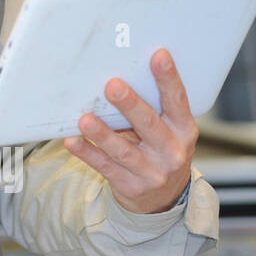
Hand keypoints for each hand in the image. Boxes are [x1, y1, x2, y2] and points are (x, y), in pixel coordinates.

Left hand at [64, 48, 197, 213]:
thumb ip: (152, 108)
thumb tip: (121, 76)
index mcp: (183, 130)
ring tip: (85, 119)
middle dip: (130, 104)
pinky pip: (105, 167)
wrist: (163, 199)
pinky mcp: (130, 185)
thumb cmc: (161, 151)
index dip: (168, 78)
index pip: (177, 100)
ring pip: (123, 150)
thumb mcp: (168, 131)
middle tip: (112, 85)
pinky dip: (87, 153)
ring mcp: (152, 171)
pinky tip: (72, 141)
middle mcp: (171, 151)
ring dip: (103, 133)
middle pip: (148, 124)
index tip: (159, 55)